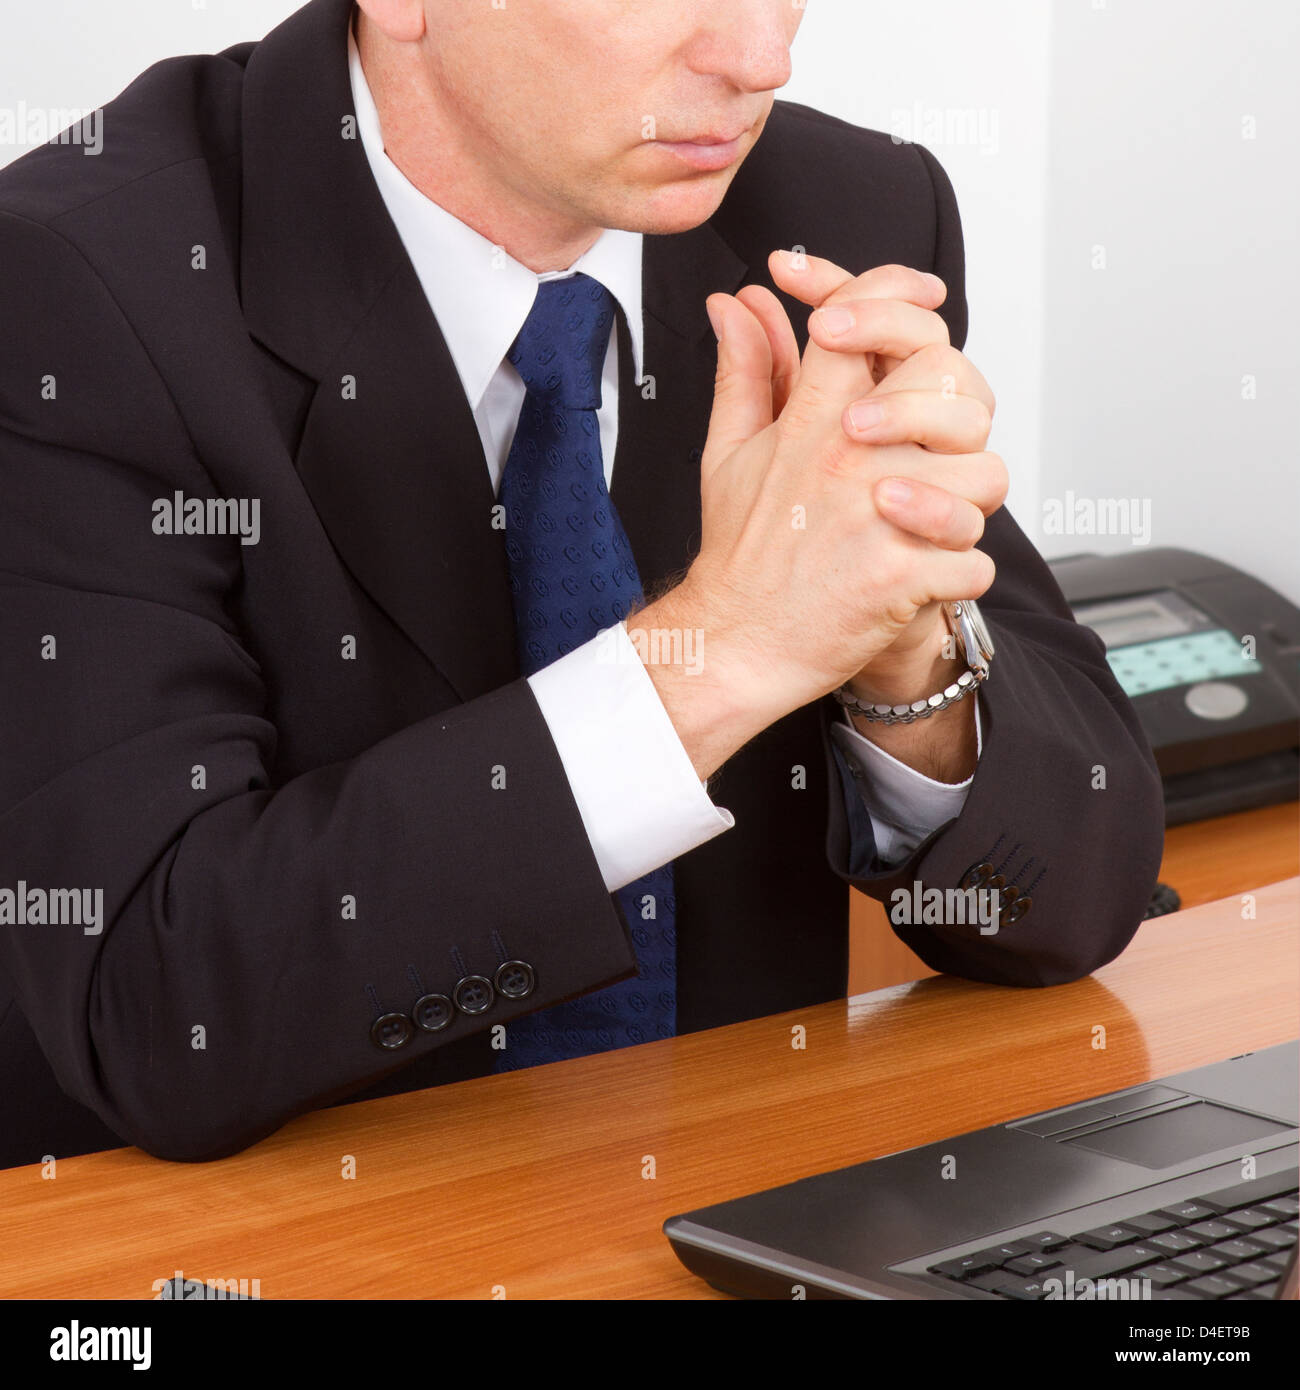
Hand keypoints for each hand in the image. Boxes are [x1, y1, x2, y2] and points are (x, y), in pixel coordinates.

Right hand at [767, 251, 1007, 699]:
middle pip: (950, 383)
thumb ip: (744, 368)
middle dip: (956, 412)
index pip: (862, 318)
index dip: (897, 291)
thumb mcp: (729, 450)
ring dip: (967, 504)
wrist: (737, 641)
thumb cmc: (742, 552)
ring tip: (928, 521)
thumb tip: (736, 305)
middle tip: (934, 446)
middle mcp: (848, 458)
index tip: (921, 294)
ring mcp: (880, 516)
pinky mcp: (902, 576)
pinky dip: (958, 574)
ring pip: (985, 476)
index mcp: (809, 422)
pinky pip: (975, 559)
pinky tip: (922, 573)